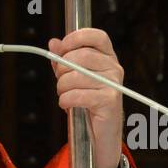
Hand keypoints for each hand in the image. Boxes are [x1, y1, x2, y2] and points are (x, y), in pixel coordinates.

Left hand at [49, 28, 124, 167]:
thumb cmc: (88, 100)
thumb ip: (63, 58)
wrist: (101, 131)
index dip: (77, 37)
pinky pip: (78, 95)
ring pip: (76, 76)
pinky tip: (67, 104)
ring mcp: (114, 84)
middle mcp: (114, 67)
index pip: (97, 36)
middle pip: (82, 56)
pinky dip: (66, 100)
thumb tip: (53, 43)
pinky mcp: (110, 101)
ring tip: (64, 94)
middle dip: (63, 68)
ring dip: (62, 87)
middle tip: (59, 79)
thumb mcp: (73, 76)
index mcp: (107, 56)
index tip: (62, 47)